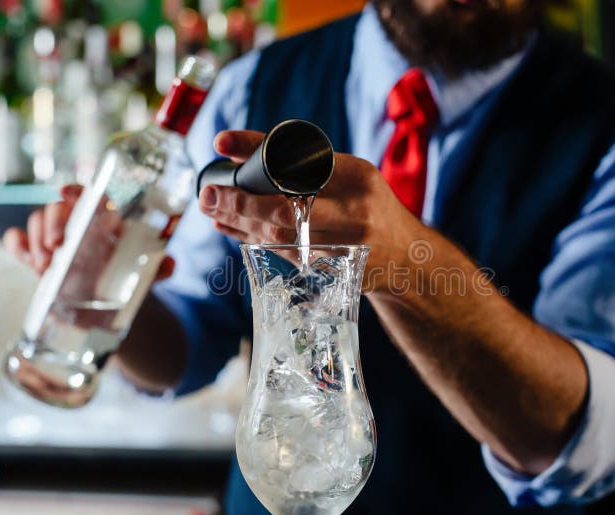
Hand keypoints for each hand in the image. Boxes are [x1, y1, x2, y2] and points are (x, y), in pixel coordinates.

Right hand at [3, 184, 174, 279]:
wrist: (105, 306)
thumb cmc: (126, 279)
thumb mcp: (146, 275)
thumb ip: (160, 269)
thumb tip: (171, 264)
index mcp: (105, 222)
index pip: (91, 197)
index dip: (78, 190)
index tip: (66, 191)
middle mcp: (78, 225)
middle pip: (59, 207)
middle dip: (53, 222)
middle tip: (57, 245)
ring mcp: (55, 239)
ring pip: (37, 220)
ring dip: (36, 238)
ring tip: (47, 264)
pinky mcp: (37, 256)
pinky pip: (18, 240)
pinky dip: (17, 244)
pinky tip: (24, 254)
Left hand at [198, 130, 428, 287]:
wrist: (408, 257)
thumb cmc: (371, 206)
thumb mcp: (352, 175)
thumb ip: (306, 164)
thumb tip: (240, 150)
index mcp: (357, 177)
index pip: (300, 159)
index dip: (256, 150)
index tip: (221, 143)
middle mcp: (353, 213)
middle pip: (284, 210)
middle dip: (238, 202)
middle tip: (207, 193)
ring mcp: (343, 247)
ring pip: (279, 236)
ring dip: (239, 222)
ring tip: (210, 208)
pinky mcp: (331, 271)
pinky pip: (283, 253)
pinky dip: (252, 239)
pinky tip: (228, 227)